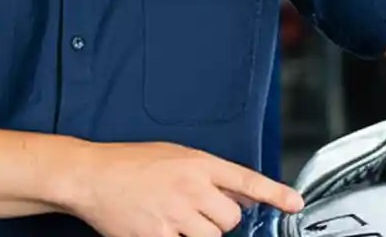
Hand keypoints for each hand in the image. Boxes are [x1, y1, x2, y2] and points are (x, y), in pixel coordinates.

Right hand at [68, 141, 304, 236]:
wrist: (91, 176)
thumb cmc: (130, 164)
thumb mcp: (176, 156)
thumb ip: (210, 174)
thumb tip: (242, 191)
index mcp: (198, 163)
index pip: (247, 179)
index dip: (275, 194)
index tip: (294, 204)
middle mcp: (191, 187)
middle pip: (231, 218)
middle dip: (219, 220)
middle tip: (196, 212)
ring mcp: (175, 214)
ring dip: (199, 234)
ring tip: (175, 219)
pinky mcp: (158, 236)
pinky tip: (160, 227)